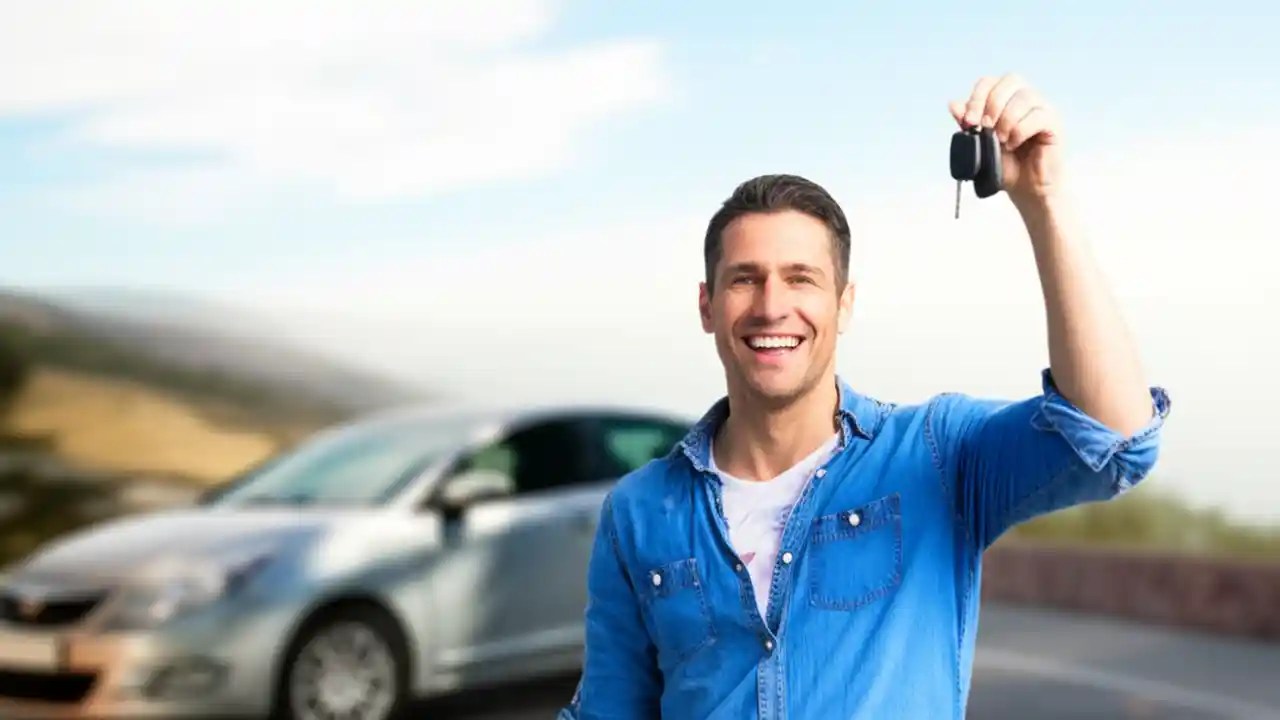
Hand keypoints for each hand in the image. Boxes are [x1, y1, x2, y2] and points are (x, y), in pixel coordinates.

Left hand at [949, 74, 1063, 208]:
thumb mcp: (979, 144)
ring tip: (1000, 140)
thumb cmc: (1006, 165)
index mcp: (1006, 99)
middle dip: (992, 104)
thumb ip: (968, 124)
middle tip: (984, 127)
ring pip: (1024, 98)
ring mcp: (1042, 109)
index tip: (968, 121)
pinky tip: (1013, 144)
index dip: (977, 97)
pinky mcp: (1053, 124)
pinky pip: (1038, 116)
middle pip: (1010, 80)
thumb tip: (953, 104)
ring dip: (1006, 119)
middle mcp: (1026, 99)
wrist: (1025, 189)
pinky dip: (1020, 130)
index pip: (991, 82)